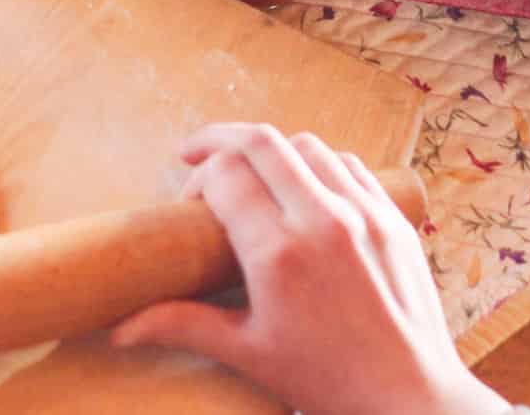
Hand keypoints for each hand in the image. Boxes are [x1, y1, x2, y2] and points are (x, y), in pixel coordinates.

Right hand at [110, 125, 507, 414]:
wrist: (408, 396)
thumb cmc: (327, 379)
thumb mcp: (248, 352)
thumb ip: (184, 325)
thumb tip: (121, 327)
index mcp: (280, 253)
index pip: (226, 175)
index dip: (198, 179)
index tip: (189, 207)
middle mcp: (323, 220)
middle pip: (262, 142)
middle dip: (220, 139)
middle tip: (193, 154)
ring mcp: (365, 213)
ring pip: (307, 146)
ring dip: (271, 151)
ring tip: (250, 176)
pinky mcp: (393, 217)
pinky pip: (350, 165)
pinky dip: (318, 164)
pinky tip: (303, 188)